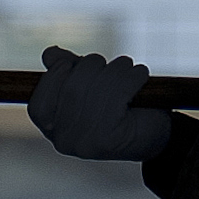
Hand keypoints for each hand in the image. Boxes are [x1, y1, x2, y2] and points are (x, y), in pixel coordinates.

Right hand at [26, 46, 172, 160]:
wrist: (155, 136)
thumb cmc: (120, 108)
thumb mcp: (89, 85)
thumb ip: (67, 69)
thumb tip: (50, 54)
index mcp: (50, 128)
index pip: (42, 92)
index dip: (62, 69)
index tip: (86, 64)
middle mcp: (62, 140)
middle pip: (72, 86)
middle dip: (95, 64)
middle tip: (115, 64)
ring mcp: (83, 143)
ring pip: (96, 87)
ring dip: (118, 68)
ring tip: (129, 69)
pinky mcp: (108, 140)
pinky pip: (117, 95)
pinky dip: (132, 78)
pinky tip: (139, 75)